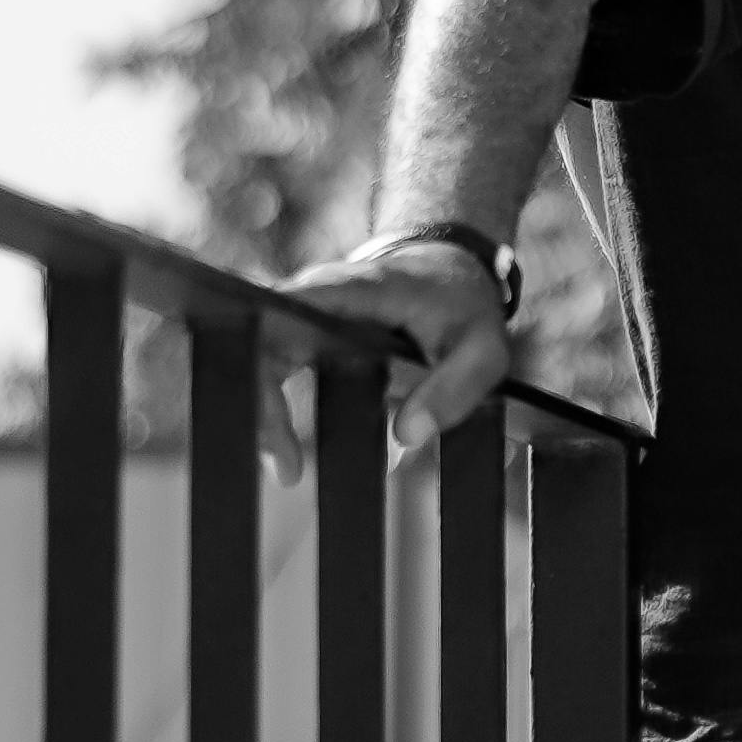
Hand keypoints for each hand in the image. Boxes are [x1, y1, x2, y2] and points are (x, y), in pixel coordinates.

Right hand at [262, 242, 513, 474]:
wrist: (451, 270)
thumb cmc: (465, 305)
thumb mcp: (484, 348)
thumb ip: (455, 389)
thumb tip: (408, 435)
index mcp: (354, 289)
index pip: (281, 317)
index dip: (258, 363)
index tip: (269, 422)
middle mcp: (314, 295)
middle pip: (257, 344)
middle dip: (261, 409)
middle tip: (288, 469)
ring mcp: (304, 313)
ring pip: (257, 359)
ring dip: (263, 416)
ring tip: (288, 471)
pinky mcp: (303, 333)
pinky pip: (270, 367)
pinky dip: (272, 408)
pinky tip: (285, 455)